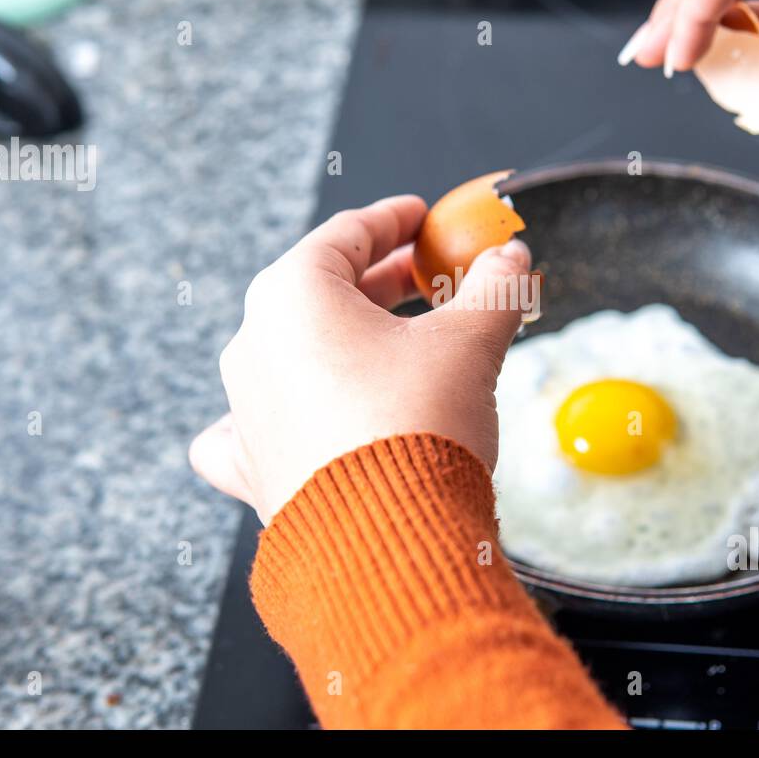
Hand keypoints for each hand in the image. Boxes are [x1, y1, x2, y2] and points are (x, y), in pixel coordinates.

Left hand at [189, 195, 533, 525]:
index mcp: (293, 294)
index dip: (393, 220)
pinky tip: (305, 414)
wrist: (388, 540)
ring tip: (400, 348)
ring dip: (348, 342)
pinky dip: (288, 411)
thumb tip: (513, 258)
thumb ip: (493, 290)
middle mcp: (254, 344)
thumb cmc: (417, 427)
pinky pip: (259, 424)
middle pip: (322, 292)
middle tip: (428, 278)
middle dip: (380, 282)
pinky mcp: (252, 467)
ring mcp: (245, 408)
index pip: (347, 234)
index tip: (420, 218)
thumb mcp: (470, 342)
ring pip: (295, 353)